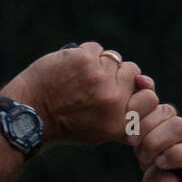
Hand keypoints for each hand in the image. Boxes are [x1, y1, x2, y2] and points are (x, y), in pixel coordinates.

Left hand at [2, 42, 143, 146]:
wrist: (31, 115)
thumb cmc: (65, 124)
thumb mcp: (101, 132)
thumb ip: (125, 116)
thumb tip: (146, 86)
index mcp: (122, 122)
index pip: (150, 96)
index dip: (139, 90)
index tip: (124, 91)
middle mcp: (114, 101)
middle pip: (133, 71)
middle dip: (118, 73)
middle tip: (97, 82)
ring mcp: (100, 79)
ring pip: (113, 58)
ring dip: (99, 63)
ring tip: (81, 76)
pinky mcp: (84, 61)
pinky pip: (95, 48)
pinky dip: (84, 54)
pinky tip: (71, 67)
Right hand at [126, 83, 181, 181]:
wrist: (162, 180)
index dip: (179, 154)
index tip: (161, 164)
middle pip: (178, 126)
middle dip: (157, 141)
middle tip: (144, 158)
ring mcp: (172, 121)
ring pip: (163, 112)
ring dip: (143, 129)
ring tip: (135, 147)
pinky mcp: (154, 113)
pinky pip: (147, 102)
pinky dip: (134, 111)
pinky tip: (127, 125)